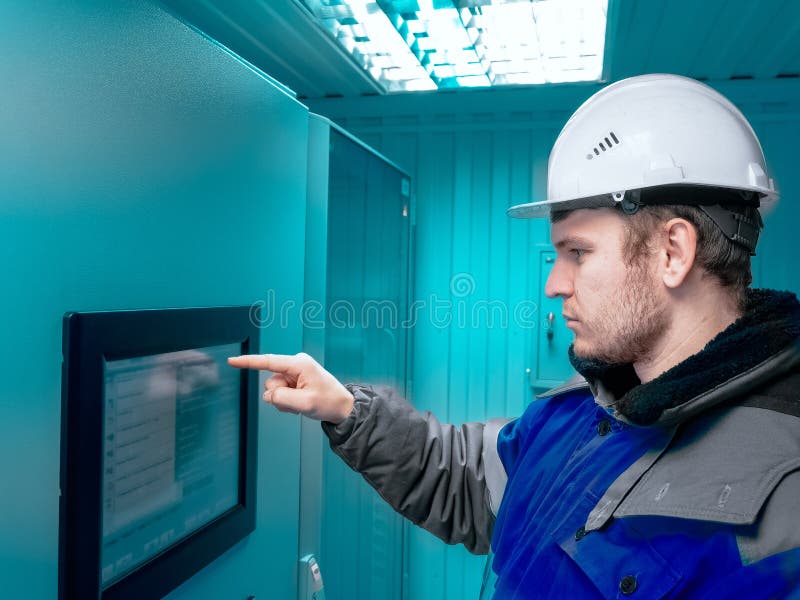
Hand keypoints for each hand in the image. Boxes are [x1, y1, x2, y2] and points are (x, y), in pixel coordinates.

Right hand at [227, 352, 354, 423]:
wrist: (342, 407)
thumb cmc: (329, 402)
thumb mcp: (305, 403)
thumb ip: (282, 398)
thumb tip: (268, 395)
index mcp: (299, 364)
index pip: (268, 361)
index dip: (248, 362)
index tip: (232, 361)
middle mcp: (295, 365)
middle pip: (271, 383)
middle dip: (280, 397)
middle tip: (299, 402)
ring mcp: (294, 373)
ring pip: (274, 391)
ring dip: (285, 401)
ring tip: (302, 403)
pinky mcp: (294, 381)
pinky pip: (280, 394)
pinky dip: (288, 402)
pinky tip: (301, 403)